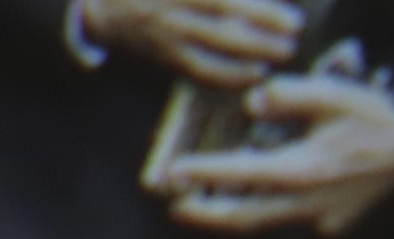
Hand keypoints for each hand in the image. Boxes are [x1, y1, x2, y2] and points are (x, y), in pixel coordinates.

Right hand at [81, 0, 301, 87]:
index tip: (292, 20)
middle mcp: (172, 16)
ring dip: (248, 62)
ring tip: (276, 59)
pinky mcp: (163, 60)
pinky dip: (227, 77)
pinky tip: (251, 74)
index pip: (226, 3)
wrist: (101, 7)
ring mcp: (166, 41)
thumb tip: (254, 1)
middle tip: (293, 43)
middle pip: (225, 33)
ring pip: (213, 59)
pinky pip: (199, 74)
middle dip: (263, 41)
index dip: (262, 14)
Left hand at [164, 77, 393, 236]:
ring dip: (229, 216)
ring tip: (198, 206)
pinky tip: (248, 200)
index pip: (244, 175)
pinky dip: (264, 212)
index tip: (174, 173)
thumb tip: (252, 103)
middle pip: (245, 218)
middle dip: (206, 214)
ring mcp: (320, 223)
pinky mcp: (330, 229)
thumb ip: (291, 96)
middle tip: (174, 205)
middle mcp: (309, 205)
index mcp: (307, 170)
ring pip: (264, 224)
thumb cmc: (377, 120)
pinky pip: (289, 222)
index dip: (206, 175)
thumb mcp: (337, 95)